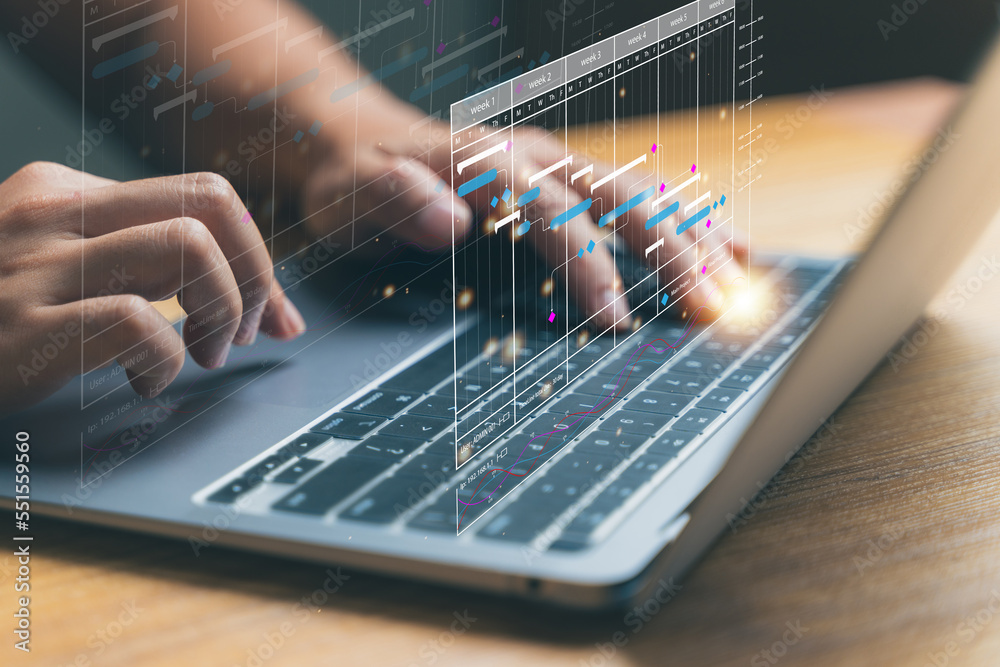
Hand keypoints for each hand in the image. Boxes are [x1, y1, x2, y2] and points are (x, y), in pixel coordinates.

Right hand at [0, 162, 302, 412]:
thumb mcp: (62, 269)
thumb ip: (147, 269)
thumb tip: (259, 307)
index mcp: (71, 192)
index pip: (208, 196)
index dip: (258, 257)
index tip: (270, 316)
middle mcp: (56, 211)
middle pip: (213, 203)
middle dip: (254, 275)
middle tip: (236, 334)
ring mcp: (35, 263)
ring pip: (187, 246)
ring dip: (219, 309)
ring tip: (199, 355)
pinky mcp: (20, 325)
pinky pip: (136, 320)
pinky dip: (164, 358)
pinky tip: (143, 379)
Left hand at [302, 100, 746, 330]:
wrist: (353, 136)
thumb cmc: (351, 176)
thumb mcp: (349, 193)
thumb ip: (395, 200)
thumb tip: (448, 218)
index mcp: (483, 160)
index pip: (549, 211)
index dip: (586, 264)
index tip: (616, 318)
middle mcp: (531, 153)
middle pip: (617, 194)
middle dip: (669, 250)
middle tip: (711, 306)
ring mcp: (553, 161)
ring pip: (639, 190)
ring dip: (691, 234)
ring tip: (739, 278)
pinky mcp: (564, 177)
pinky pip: (636, 193)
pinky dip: (684, 219)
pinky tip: (726, 243)